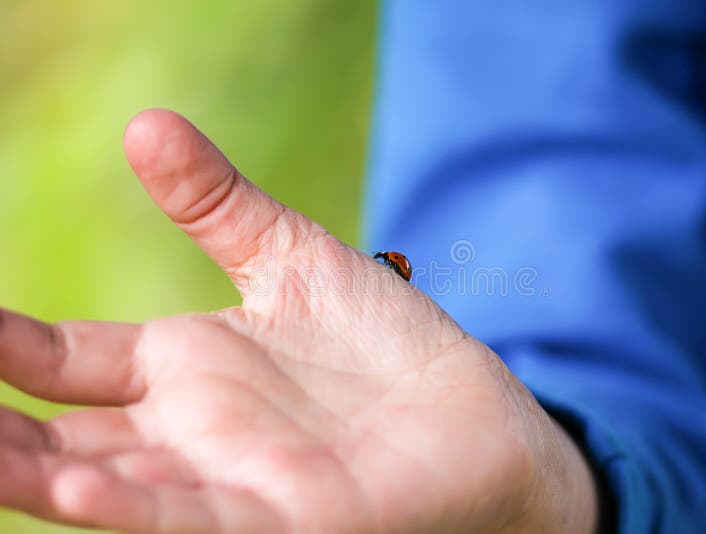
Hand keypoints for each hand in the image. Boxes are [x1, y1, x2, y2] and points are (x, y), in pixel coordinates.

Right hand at [0, 110, 596, 531]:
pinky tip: (78, 487)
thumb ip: (217, 202)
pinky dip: (135, 508)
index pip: (63, 359)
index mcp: (182, 366)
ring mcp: (228, 480)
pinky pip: (191, 519)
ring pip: (110, 487)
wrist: (465, 409)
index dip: (5, 342)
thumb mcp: (290, 255)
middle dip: (0, 424)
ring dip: (36, 474)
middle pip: (65, 434)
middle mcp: (188, 431)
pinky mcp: (280, 520)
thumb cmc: (382, 341)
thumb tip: (144, 123)